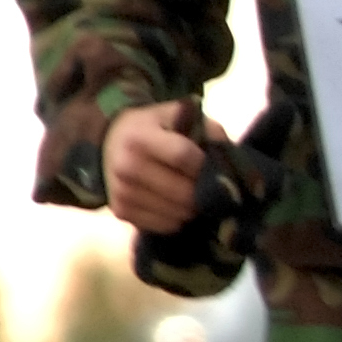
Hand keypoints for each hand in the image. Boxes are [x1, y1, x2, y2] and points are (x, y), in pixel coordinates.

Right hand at [103, 101, 207, 233]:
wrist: (110, 143)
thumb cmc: (155, 128)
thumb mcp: (177, 116)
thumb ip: (208, 130)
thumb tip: (231, 157)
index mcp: (140, 137)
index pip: (184, 156)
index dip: (205, 164)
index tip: (211, 165)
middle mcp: (127, 167)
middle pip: (184, 192)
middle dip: (205, 192)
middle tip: (211, 187)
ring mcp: (122, 192)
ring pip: (178, 213)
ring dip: (194, 208)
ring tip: (193, 193)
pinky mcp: (121, 212)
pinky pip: (165, 225)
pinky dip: (178, 218)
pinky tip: (176, 203)